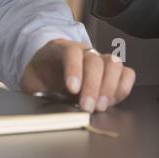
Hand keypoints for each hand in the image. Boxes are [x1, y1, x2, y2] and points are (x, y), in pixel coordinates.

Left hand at [20, 38, 135, 112]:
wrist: (47, 70)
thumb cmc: (40, 77)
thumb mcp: (31, 83)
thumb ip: (37, 90)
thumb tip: (45, 102)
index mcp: (60, 50)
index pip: (71, 53)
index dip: (74, 69)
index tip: (72, 89)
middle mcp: (84, 52)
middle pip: (95, 61)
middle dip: (93, 86)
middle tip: (87, 106)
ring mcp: (100, 60)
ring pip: (113, 64)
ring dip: (109, 88)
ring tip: (100, 107)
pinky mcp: (112, 73)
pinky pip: (126, 73)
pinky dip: (122, 87)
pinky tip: (113, 100)